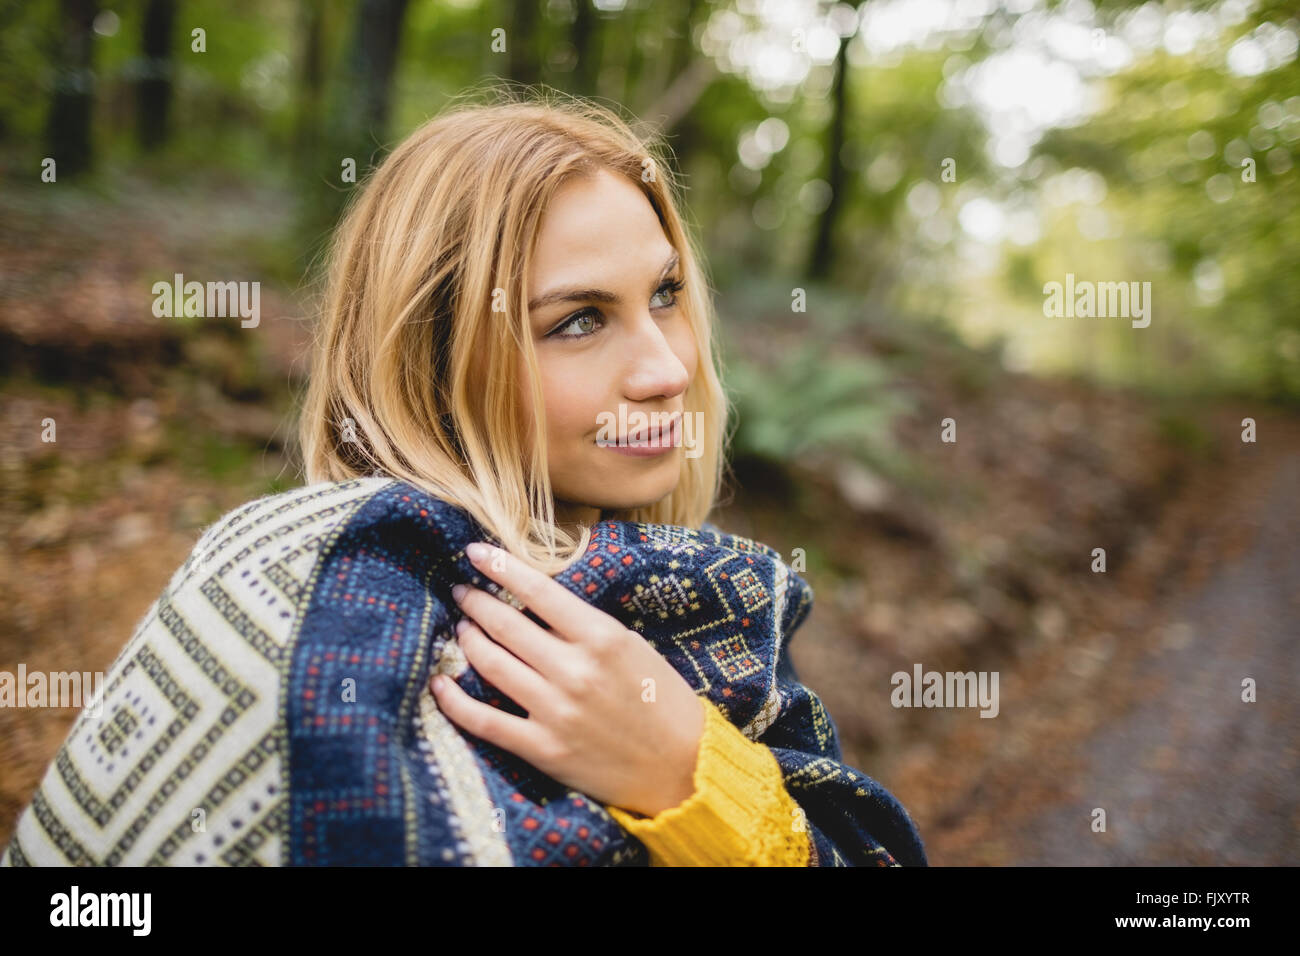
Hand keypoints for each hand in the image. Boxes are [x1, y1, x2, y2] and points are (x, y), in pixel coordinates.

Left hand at [430, 541, 705, 817]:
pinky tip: (439, 684)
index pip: (538, 591)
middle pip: (506, 624)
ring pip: (491, 665)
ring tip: (460, 628)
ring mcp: (556, 711)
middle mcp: (575, 670)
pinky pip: (485, 721)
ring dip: (468, 640)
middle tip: (462, 591)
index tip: (476, 553)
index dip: (501, 567)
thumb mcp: (632, 647)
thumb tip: (537, 601)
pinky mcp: (544, 748)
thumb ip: (586, 626)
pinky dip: (454, 701)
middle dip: (476, 602)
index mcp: (602, 637)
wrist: (683, 766)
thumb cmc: (660, 700)